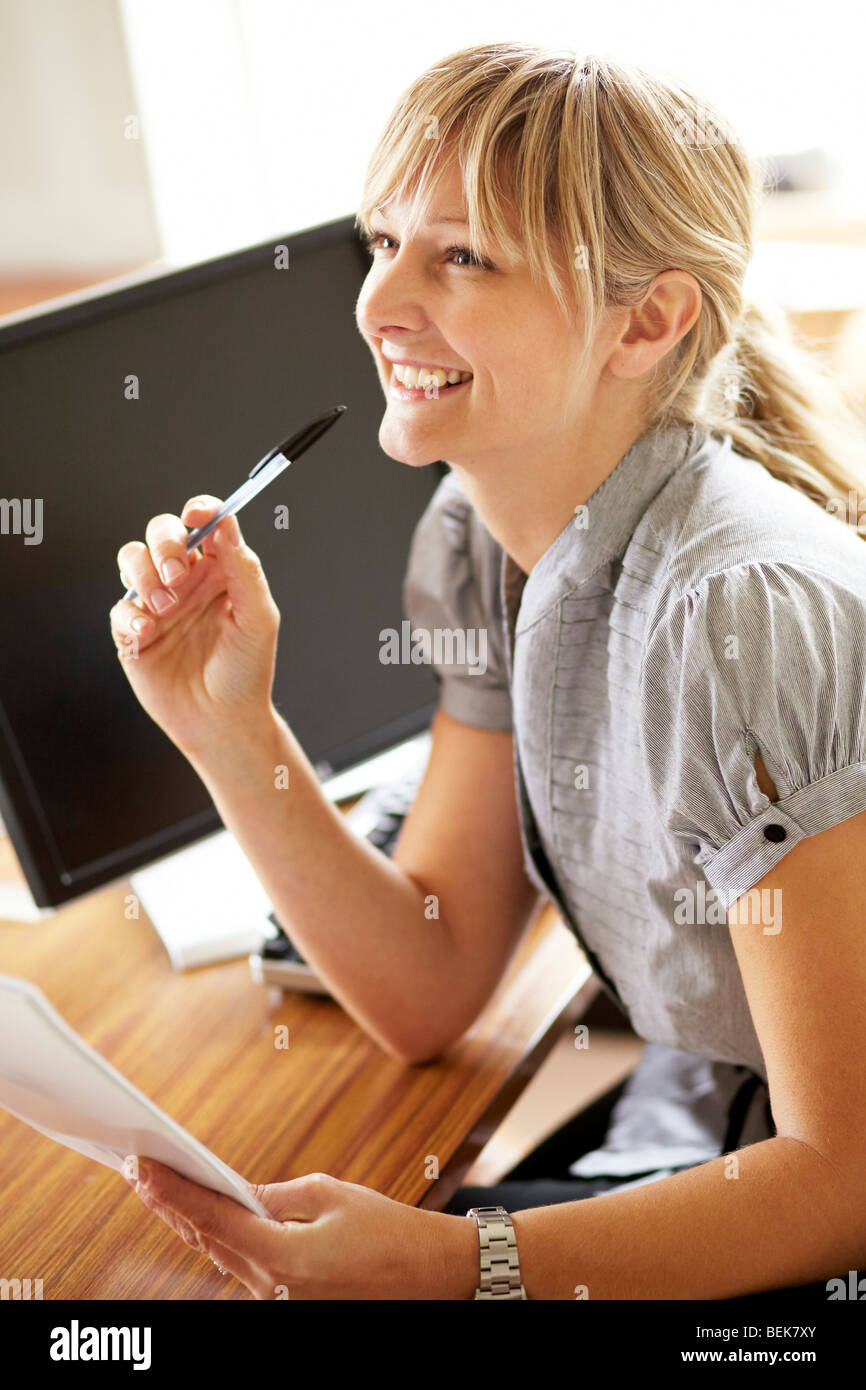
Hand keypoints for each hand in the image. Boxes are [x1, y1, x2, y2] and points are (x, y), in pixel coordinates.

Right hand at [109, 498, 280, 753]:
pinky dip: (131, 616)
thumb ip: (244, 570)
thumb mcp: (258, 619)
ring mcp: (157, 603)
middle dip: (164, 544)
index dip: (200, 511)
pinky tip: (149, 633)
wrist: (223, 721)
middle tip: (178, 573)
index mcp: (220, 570)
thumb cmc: (247, 670)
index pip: (205, 526)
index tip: (198, 515)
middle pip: (161, 533)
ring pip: (132, 559)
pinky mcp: (133, 631)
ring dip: (144, 575)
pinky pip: (120, 608)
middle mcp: (186, 580)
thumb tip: (228, 524)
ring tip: (166, 607)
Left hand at [122, 1157, 477, 1299]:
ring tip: (161, 1189)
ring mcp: (279, 1301)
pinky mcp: (290, 1303)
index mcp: (281, 1258)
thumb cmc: (391, 1233)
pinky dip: (220, 1240)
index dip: (171, 1191)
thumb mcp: (331, 1195)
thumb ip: (276, 1195)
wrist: (433, 1277)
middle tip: (138, 1171)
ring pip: (220, 1256)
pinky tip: (205, 1219)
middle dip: (170, 1205)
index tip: (142, 1166)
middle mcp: (272, 1289)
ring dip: (190, 1223)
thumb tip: (239, 1193)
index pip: (209, 1218)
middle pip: (205, 1241)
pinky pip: (244, 1268)